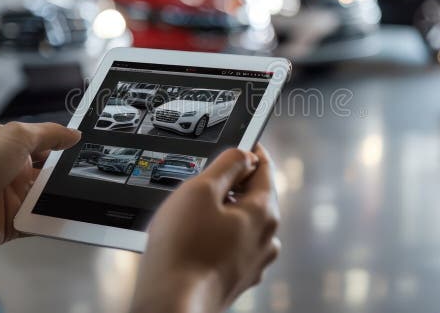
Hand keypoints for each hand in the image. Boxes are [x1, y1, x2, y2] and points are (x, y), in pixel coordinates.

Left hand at [0, 122, 80, 249]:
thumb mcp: (15, 136)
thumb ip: (48, 133)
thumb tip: (72, 134)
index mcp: (3, 143)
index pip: (39, 141)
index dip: (60, 143)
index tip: (82, 146)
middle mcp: (6, 169)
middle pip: (46, 169)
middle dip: (62, 172)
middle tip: (82, 172)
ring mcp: (8, 195)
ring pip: (46, 195)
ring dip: (58, 196)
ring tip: (77, 194)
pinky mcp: (11, 221)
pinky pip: (40, 219)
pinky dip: (51, 218)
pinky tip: (63, 214)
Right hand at [130, 145, 280, 312]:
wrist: (172, 303)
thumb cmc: (183, 250)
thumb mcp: (200, 190)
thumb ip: (227, 165)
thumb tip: (244, 154)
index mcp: (263, 213)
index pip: (265, 169)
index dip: (250, 151)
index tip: (240, 144)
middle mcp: (266, 239)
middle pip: (256, 197)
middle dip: (234, 185)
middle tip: (206, 179)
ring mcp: (254, 262)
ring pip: (244, 223)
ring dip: (225, 212)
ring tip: (195, 214)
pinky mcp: (237, 279)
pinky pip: (233, 246)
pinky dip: (219, 237)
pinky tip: (195, 241)